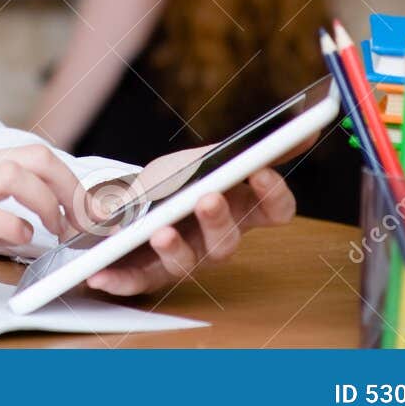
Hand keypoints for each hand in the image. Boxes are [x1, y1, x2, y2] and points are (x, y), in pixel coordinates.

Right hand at [0, 143, 86, 295]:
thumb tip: (12, 227)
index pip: (23, 154)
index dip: (62, 179)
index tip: (79, 208)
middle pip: (35, 155)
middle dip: (73, 187)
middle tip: (85, 221)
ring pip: (23, 173)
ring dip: (55, 204)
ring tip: (63, 234)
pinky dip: (19, 228)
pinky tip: (21, 246)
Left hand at [82, 167, 295, 296]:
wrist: (126, 207)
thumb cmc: (173, 183)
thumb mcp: (201, 159)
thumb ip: (248, 148)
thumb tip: (303, 124)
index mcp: (238, 210)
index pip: (274, 211)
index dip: (273, 195)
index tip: (260, 169)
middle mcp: (215, 240)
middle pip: (228, 241)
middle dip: (219, 220)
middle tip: (208, 197)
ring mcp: (183, 259)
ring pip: (187, 263)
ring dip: (175, 248)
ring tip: (159, 231)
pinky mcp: (147, 274)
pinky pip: (136, 281)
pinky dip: (120, 279)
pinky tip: (101, 273)